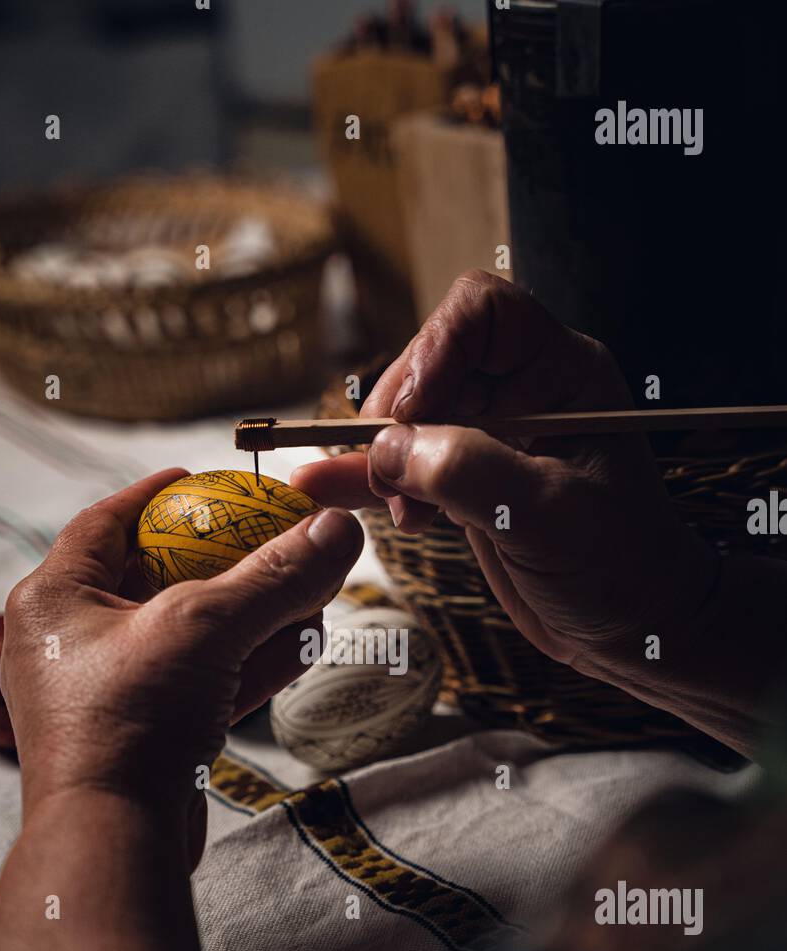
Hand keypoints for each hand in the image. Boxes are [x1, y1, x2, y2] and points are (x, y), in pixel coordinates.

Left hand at [1, 471, 361, 817]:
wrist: (114, 842)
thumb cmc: (131, 723)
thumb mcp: (207, 628)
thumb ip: (275, 577)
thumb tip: (339, 528)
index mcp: (54, 600)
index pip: (105, 522)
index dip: (154, 494)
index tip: (199, 480)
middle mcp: (71, 644)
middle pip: (156, 578)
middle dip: (225, 559)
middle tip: (270, 535)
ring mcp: (107, 695)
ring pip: (190, 637)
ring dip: (253, 615)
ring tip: (309, 589)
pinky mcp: (144, 738)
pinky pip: (202, 684)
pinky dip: (249, 663)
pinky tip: (304, 643)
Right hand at [292, 271, 717, 683]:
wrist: (633, 629)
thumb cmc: (619, 567)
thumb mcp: (548, 516)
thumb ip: (469, 471)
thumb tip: (389, 447)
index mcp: (563, 374)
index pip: (482, 314)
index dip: (433, 349)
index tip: (406, 413)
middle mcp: (525, 393)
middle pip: (432, 364)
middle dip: (399, 417)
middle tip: (391, 479)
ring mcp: (493, 437)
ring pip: (411, 417)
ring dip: (381, 455)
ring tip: (380, 501)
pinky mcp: (468, 482)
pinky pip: (406, 466)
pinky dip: (368, 479)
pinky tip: (325, 488)